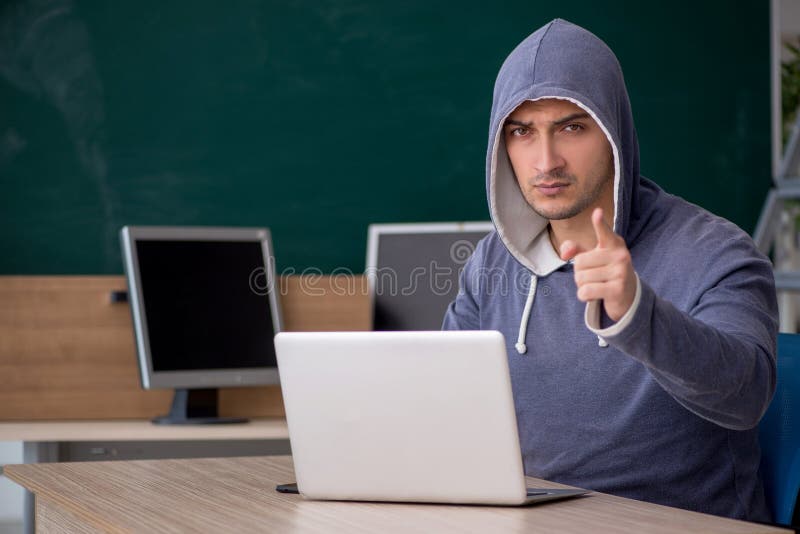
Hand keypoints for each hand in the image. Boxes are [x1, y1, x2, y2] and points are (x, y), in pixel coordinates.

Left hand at [559, 208, 636, 322]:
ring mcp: (620, 272)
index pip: (604, 232)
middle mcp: (620, 255)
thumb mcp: (592, 258)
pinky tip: (596, 295)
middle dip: (580, 272)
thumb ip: (575, 250)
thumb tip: (564, 254)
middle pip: (579, 262)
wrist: (628, 296)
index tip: (597, 212)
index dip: (599, 223)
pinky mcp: (617, 290)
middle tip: (595, 276)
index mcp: (613, 243)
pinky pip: (586, 291)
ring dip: (583, 285)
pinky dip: (584, 296)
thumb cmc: (605, 272)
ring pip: (580, 278)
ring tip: (598, 285)